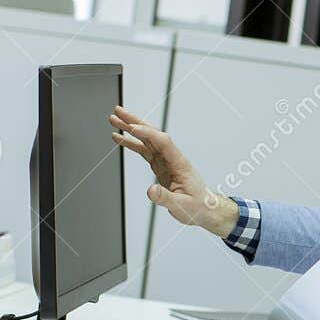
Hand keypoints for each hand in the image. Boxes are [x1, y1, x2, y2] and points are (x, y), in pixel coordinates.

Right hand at [109, 106, 237, 236]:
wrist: (205, 208)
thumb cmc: (198, 206)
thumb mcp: (182, 205)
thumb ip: (165, 198)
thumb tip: (150, 191)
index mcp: (180, 164)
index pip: (163, 143)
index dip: (148, 134)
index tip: (133, 128)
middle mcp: (172, 158)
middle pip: (153, 135)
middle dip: (136, 121)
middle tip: (119, 111)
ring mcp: (165, 161)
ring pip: (146, 140)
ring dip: (130, 129)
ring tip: (114, 120)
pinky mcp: (160, 166)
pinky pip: (144, 151)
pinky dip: (132, 143)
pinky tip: (120, 138)